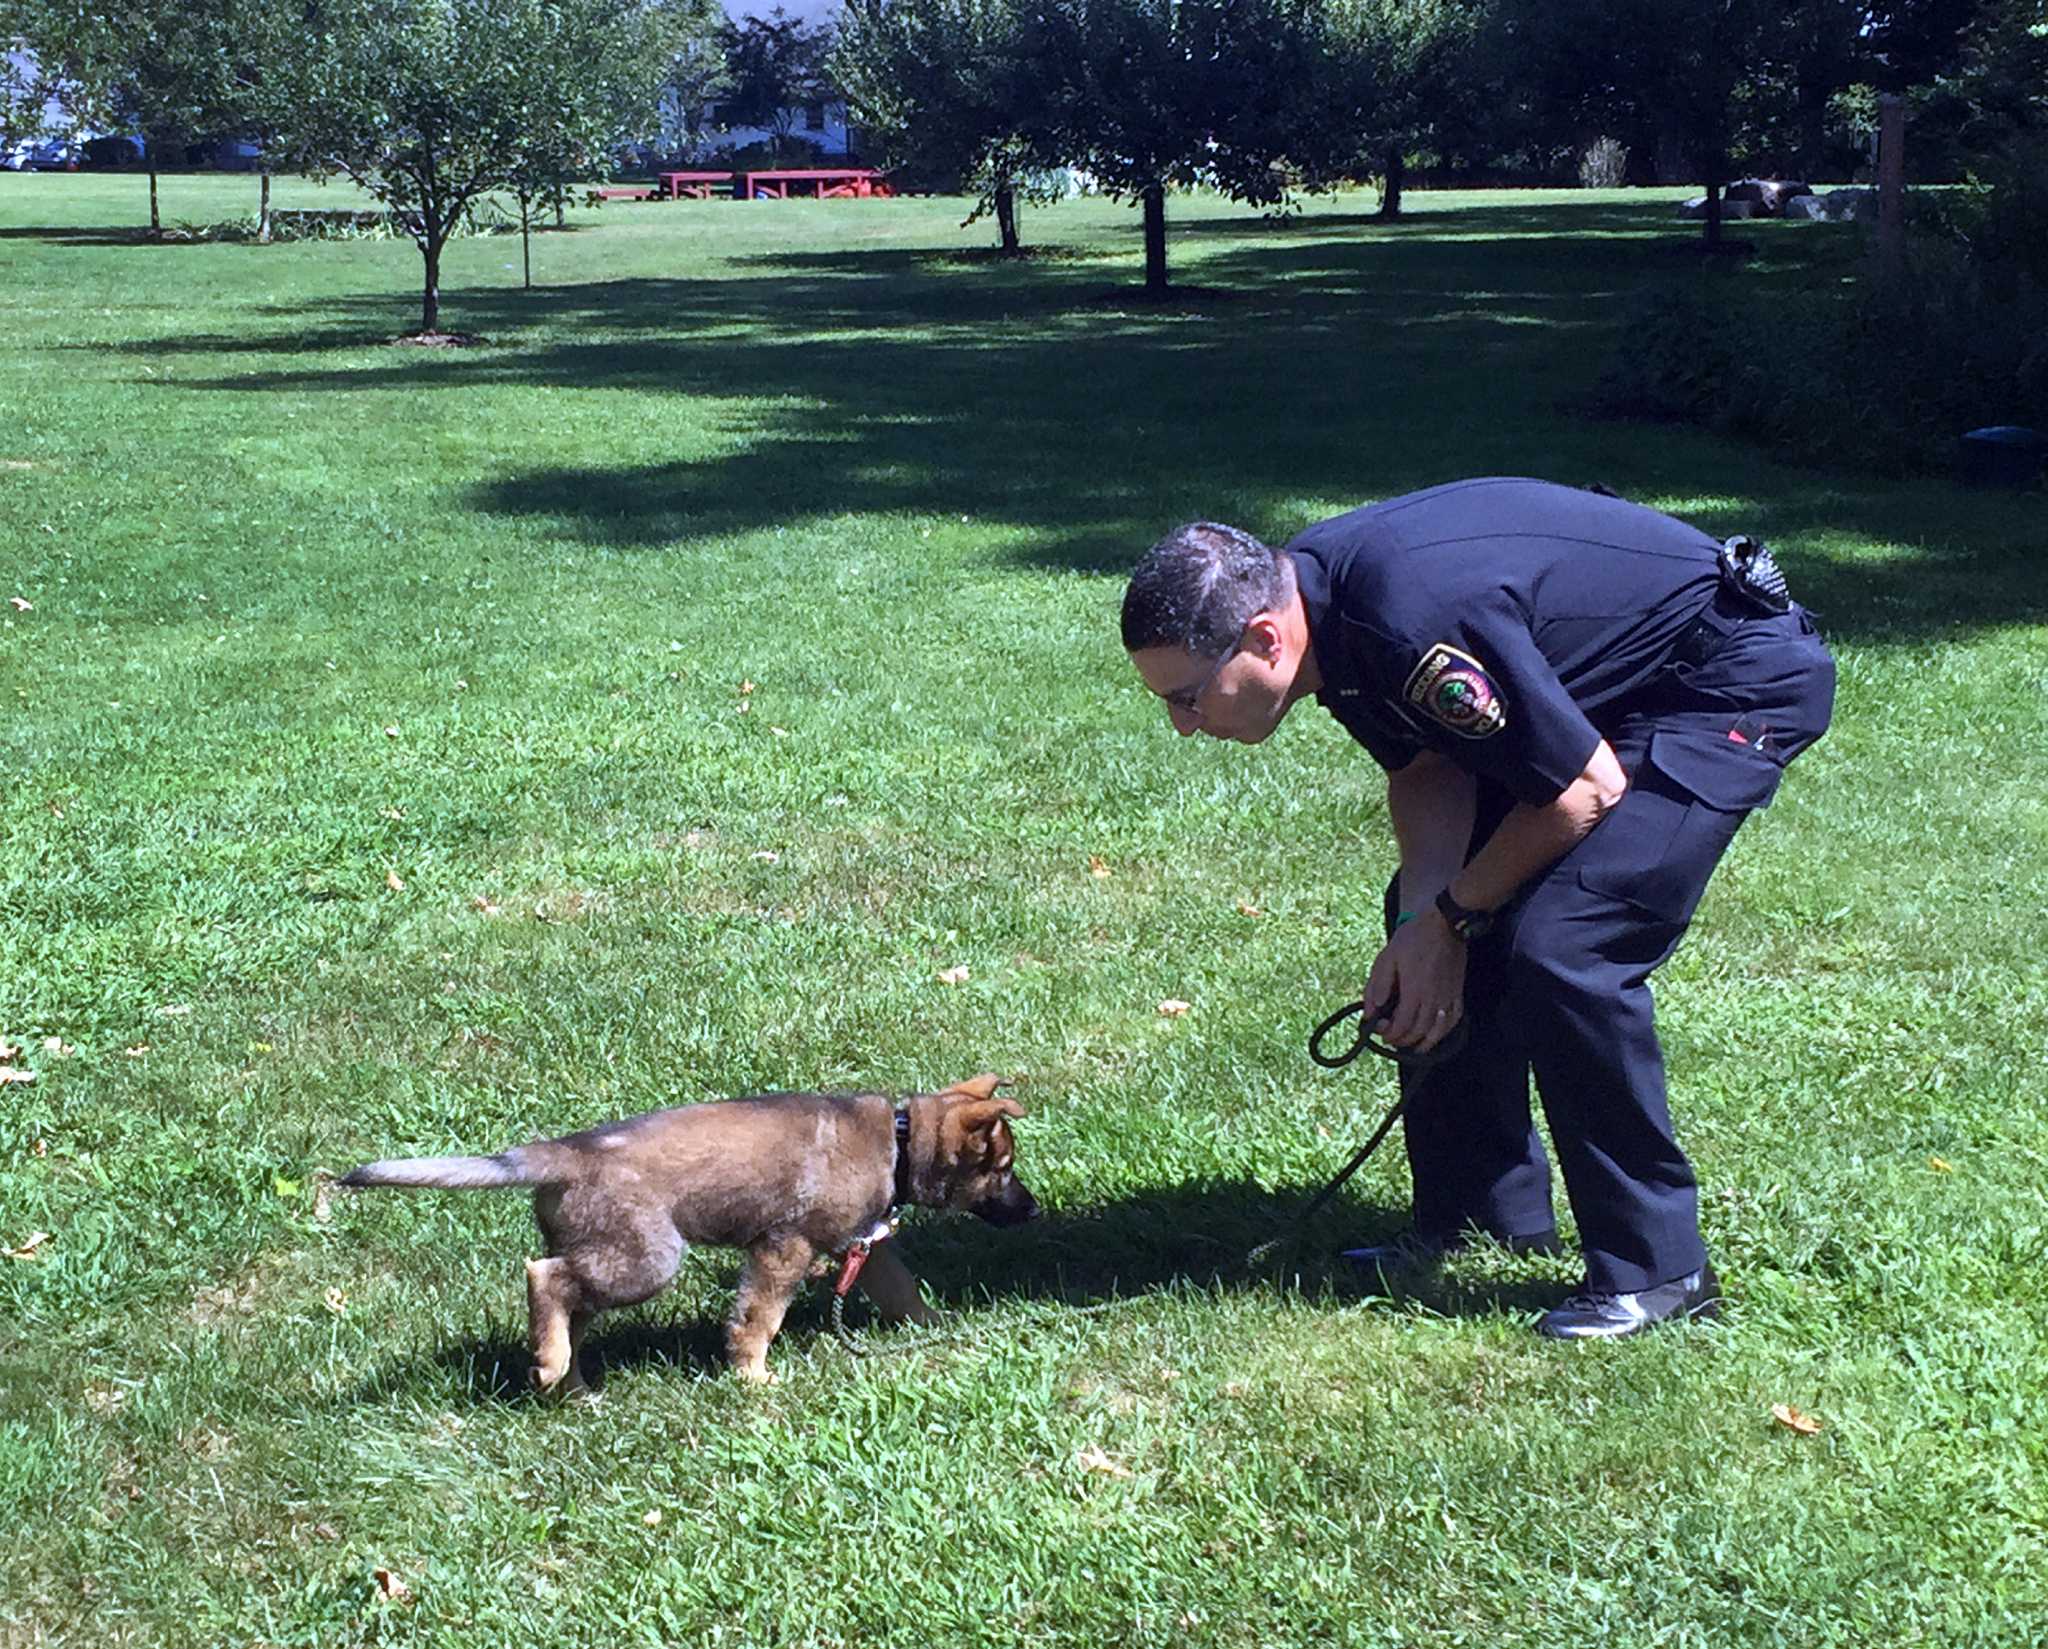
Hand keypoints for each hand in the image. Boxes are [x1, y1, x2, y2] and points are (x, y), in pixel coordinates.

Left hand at [1364, 911, 1468, 1052]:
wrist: (1445, 925)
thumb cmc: (1413, 939)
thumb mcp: (1386, 958)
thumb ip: (1377, 987)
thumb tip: (1370, 1011)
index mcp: (1414, 992)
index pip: (1402, 1026)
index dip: (1389, 1034)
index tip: (1379, 1029)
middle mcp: (1433, 999)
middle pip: (1418, 1032)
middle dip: (1402, 1040)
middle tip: (1390, 1037)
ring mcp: (1448, 998)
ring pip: (1438, 1032)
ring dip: (1423, 1043)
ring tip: (1411, 1046)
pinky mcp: (1458, 993)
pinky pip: (1453, 1020)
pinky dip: (1443, 1033)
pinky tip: (1434, 1035)